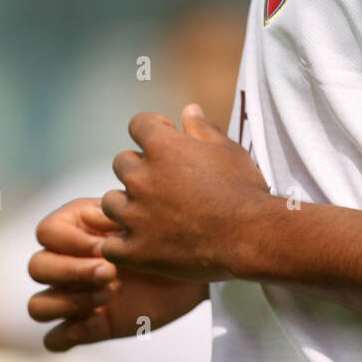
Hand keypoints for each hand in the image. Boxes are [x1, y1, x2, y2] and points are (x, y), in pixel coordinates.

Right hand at [28, 196, 207, 351]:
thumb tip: (92, 216)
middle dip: (73, 270)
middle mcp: (68, 262)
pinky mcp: (87, 327)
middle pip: (37, 267)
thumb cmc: (169, 240)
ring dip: (69, 302)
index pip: (46, 233)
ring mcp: (74, 297)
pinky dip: (70, 334)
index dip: (72, 241)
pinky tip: (101, 319)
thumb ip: (114, 219)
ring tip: (111, 294)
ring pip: (37, 306)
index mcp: (77, 229)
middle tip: (113, 273)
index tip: (107, 245)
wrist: (194, 272)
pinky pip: (55, 339)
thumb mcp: (144, 223)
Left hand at [99, 104, 269, 279]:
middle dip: (139, 169)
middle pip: (121, 163)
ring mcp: (135, 216)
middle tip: (164, 184)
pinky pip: (110, 245)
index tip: (165, 141)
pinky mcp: (136, 251)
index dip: (153, 130)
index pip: (138, 124)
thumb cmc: (243, 190)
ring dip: (126, 205)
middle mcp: (141, 177)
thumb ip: (202, 129)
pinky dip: (121, 244)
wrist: (251, 236)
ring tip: (151, 215)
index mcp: (161, 147)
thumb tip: (189, 110)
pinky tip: (140, 243)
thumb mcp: (228, 150)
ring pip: (111, 202)